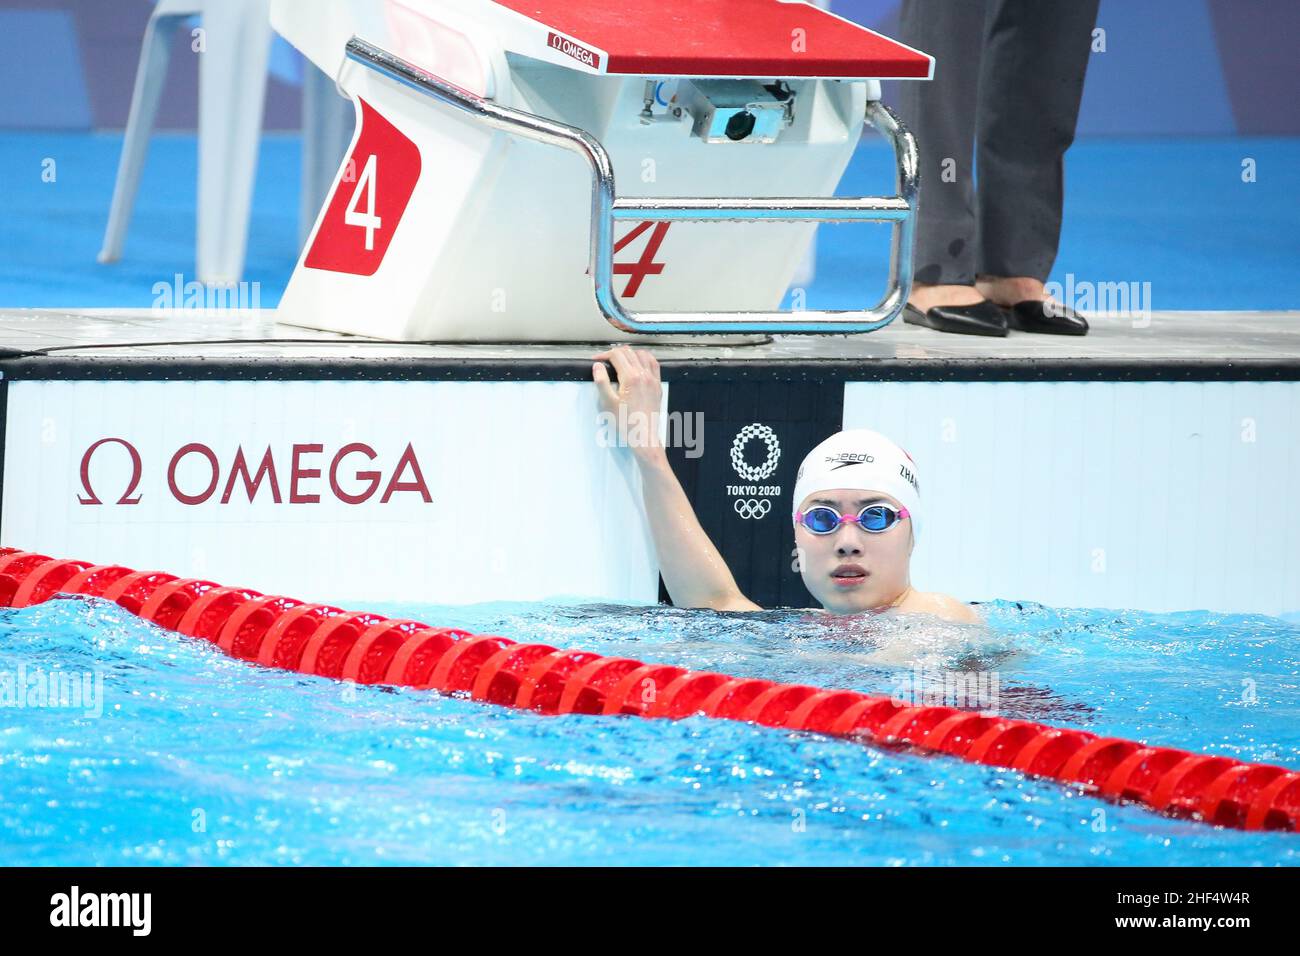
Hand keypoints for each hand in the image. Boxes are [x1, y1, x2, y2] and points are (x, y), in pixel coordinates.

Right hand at [592, 345, 664, 459]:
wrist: (643, 435)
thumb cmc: (626, 422)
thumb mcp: (608, 403)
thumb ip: (602, 382)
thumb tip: (597, 366)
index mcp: (631, 378)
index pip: (616, 355)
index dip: (604, 355)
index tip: (596, 361)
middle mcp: (644, 375)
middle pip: (628, 352)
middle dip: (615, 353)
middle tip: (605, 361)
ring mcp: (653, 379)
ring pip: (642, 354)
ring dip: (630, 353)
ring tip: (620, 360)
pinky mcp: (657, 385)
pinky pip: (654, 364)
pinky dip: (645, 358)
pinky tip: (639, 363)